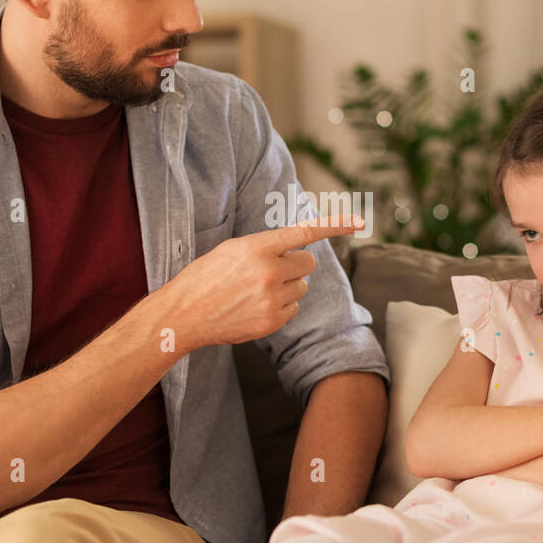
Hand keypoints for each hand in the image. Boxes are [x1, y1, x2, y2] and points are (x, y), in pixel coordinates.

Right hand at [164, 214, 364, 348]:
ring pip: (302, 288)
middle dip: (296, 265)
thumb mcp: (231, 250)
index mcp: (258, 247)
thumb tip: (295, 248)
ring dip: (287, 287)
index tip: (359, 221)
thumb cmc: (204, 277)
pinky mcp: (271, 322)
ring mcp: (271, 299)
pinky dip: (280, 308)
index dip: (334, 224)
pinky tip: (255, 307)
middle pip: (308, 263)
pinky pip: (293, 310)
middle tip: (272, 270)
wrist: (183, 314)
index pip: (304, 232)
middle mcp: (269, 271)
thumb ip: (265, 246)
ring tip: (256, 291)